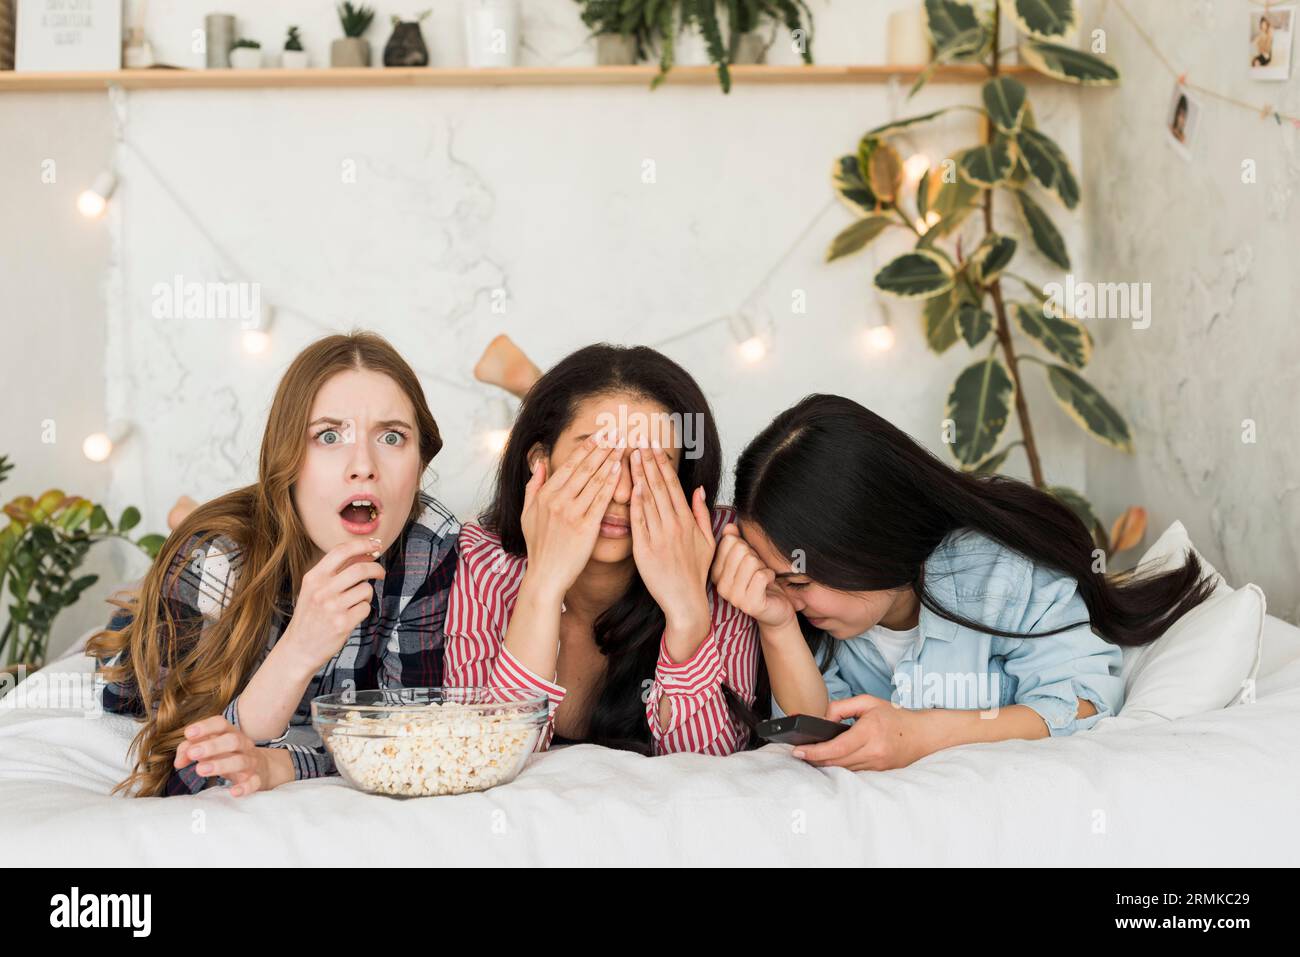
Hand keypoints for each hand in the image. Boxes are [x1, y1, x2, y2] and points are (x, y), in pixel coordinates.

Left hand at [175, 715, 275, 796]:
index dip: (205, 727)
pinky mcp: (256, 779)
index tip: (188, 733)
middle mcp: (243, 746)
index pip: (221, 724)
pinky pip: (254, 782)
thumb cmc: (227, 755)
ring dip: (221, 765)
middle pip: (233, 740)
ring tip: (200, 770)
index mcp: (231, 734)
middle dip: (212, 746)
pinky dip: (245, 787)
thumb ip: (190, 750)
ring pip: (241, 761)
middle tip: (193, 754)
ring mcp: (251, 763)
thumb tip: (178, 762)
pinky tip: (233, 792)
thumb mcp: (209, 749)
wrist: (261, 767)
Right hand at [282, 538, 385, 673]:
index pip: (341, 551)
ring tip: (355, 602)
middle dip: (377, 568)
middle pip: (360, 568)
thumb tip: (363, 553)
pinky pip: (366, 608)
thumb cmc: (310, 616)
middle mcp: (322, 590)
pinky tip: (352, 615)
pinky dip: (364, 610)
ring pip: (366, 589)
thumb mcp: (313, 589)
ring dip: (366, 594)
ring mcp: (333, 607)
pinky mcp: (343, 623)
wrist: (298, 648)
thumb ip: (334, 572)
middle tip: (380, 572)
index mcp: (314, 577)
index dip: (362, 544)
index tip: (375, 544)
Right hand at [520, 427, 620, 597]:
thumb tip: (540, 463)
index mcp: (545, 495)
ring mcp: (571, 513)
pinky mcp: (585, 527)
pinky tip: (620, 470)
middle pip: (584, 468)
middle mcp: (557, 501)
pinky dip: (611, 483)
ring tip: (622, 446)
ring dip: (609, 460)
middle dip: (601, 448)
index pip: (569, 465)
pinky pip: (601, 499)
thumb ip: (533, 487)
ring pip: (594, 480)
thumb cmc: (539, 547)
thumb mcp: (527, 514)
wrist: (546, 576)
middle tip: (616, 432)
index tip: (599, 435)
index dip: (586, 448)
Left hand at [628, 440, 714, 648]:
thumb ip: (703, 514)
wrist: (685, 601)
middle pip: (659, 486)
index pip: (673, 485)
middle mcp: (674, 525)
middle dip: (649, 462)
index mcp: (688, 522)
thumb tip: (699, 490)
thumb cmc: (695, 573)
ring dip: (640, 475)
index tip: (654, 447)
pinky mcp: (645, 549)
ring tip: (631, 455)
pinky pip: (638, 521)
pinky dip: (635, 502)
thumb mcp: (708, 542)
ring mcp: (659, 536)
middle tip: (639, 441)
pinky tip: (630, 485)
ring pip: (648, 499)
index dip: (663, 464)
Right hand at [709, 523, 795, 628]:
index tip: (748, 560)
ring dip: (763, 566)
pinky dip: (770, 575)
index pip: (728, 541)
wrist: (777, 609)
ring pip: (751, 561)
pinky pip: (761, 576)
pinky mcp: (749, 604)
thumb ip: (736, 542)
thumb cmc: (761, 582)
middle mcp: (721, 586)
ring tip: (762, 578)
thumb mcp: (748, 558)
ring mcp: (734, 597)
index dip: (745, 545)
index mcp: (717, 573)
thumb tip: (729, 526)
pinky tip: (768, 584)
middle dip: (755, 556)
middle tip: (757, 570)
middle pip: (740, 549)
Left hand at [790, 694, 933, 771]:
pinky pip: (854, 772)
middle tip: (798, 754)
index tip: (799, 750)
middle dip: (815, 759)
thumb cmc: (894, 716)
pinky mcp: (879, 772)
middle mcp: (874, 751)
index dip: (815, 751)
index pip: (837, 746)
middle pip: (837, 761)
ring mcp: (878, 765)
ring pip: (843, 769)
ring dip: (825, 764)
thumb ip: (841, 707)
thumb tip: (822, 720)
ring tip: (809, 757)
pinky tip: (828, 761)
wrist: (923, 735)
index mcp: (870, 731)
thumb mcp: (867, 702)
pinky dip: (839, 767)